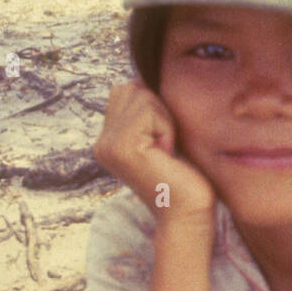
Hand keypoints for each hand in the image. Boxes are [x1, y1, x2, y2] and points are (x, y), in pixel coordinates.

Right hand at [93, 78, 214, 219]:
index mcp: (108, 140)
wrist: (189, 213)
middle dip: (159, 110)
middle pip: (132, 87)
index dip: (155, 107)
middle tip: (166, 147)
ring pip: (141, 95)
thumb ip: (148, 112)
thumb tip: (143, 76)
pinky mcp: (122, 147)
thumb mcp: (163, 137)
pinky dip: (167, 127)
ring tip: (167, 151)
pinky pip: (149, 110)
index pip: (127, 90)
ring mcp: (108, 145)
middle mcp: (102, 143)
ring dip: (165, 119)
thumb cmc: (186, 177)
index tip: (165, 143)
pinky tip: (167, 154)